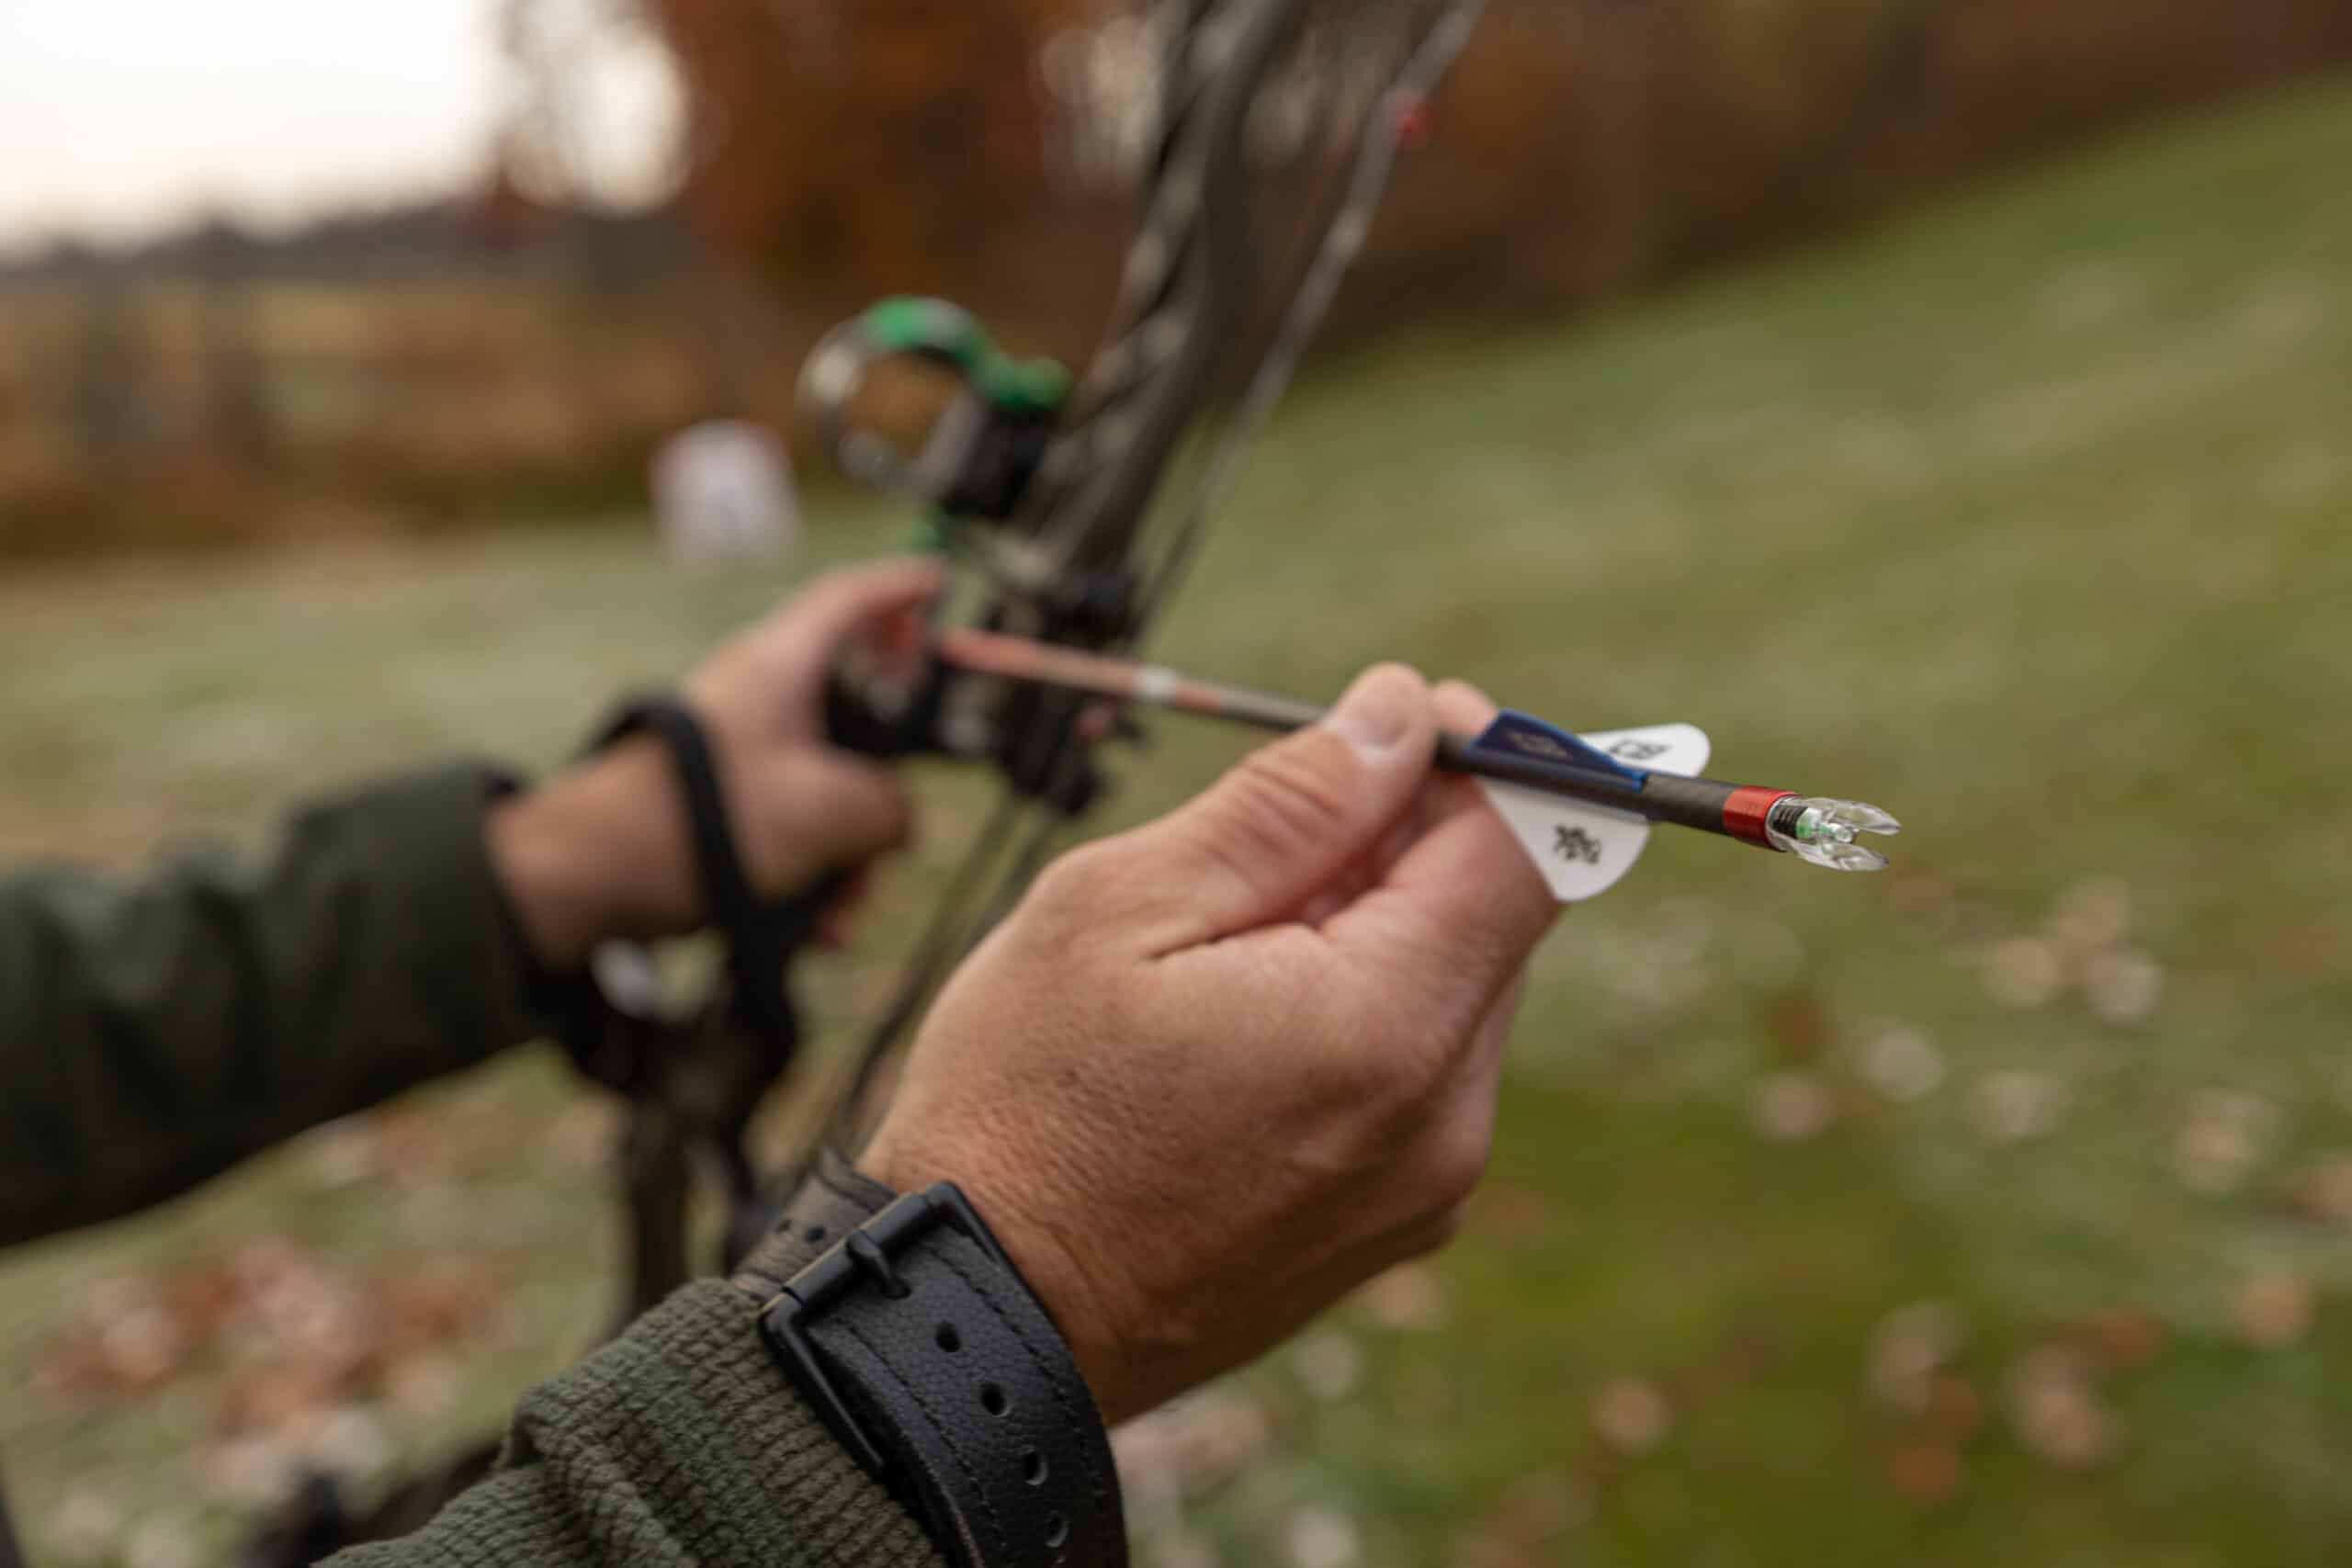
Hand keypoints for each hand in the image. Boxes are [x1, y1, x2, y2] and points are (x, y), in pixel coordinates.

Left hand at [489, 558, 943, 968]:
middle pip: (854, 716)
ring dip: (851, 850)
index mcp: (782, 666)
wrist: (595, 878)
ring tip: (847, 901)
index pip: (852, 601)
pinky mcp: (722, 807)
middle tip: (903, 818)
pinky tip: (818, 922)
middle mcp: (759, 698)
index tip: (937, 587)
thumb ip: (892, 808)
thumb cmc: (698, 825)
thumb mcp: (833, 812)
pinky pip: (792, 830)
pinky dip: (813, 873)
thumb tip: (895, 822)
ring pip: (828, 788)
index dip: (902, 590)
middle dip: (888, 784)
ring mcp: (740, 754)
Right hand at [860, 664, 1558, 1422]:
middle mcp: (1441, 1117)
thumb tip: (1402, 714)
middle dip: (1407, 839)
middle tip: (1262, 836)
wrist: (975, 1319)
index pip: (1531, 845)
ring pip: (1457, 988)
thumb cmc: (1018, 1108)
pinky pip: (1420, 1071)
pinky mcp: (1393, 1222)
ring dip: (1375, 927)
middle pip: (1498, 914)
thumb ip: (1287, 804)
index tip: (1391, 720)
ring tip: (1224, 949)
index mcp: (1386, 1027)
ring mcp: (1426, 1185)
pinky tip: (1237, 1027)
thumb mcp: (1118, 909)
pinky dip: (1359, 1011)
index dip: (1483, 754)